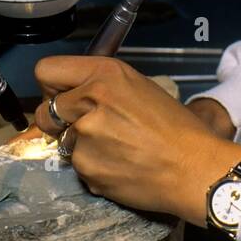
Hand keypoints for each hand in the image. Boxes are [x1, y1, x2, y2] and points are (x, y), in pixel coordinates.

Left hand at [33, 56, 240, 226]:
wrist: (194, 168)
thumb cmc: (176, 126)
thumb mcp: (138, 87)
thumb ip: (101, 85)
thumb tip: (74, 93)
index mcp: (104, 73)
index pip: (46, 71)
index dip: (51, 86)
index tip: (62, 96)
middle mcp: (89, 101)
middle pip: (45, 111)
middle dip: (58, 121)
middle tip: (85, 127)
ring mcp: (85, 137)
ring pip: (63, 142)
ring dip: (80, 147)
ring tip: (115, 149)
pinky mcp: (87, 169)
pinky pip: (78, 167)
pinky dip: (94, 167)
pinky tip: (120, 166)